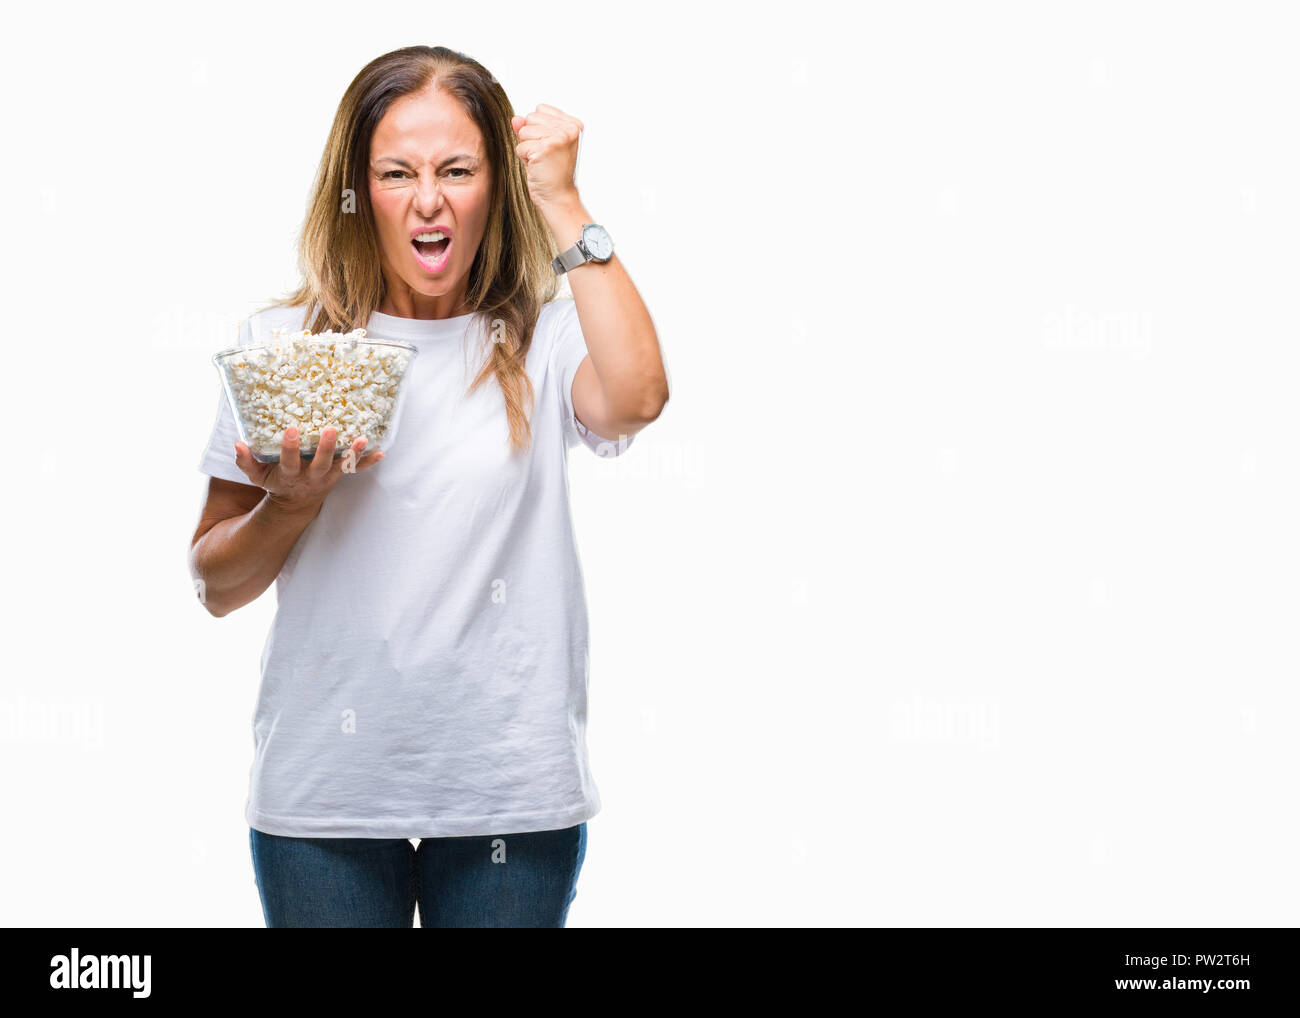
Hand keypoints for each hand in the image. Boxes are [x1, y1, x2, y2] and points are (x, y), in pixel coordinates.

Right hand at [233, 426, 382, 512]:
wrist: (296, 503)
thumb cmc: (276, 482)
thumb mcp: (257, 476)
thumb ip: (246, 461)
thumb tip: (237, 443)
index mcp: (290, 474)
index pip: (289, 461)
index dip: (289, 447)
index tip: (290, 430)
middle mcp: (312, 476)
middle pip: (321, 464)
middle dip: (326, 448)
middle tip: (331, 429)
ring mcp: (328, 477)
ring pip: (343, 466)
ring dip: (354, 454)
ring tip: (363, 439)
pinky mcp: (340, 475)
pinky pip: (357, 470)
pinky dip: (369, 462)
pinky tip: (381, 451)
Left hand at [511, 104, 582, 208]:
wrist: (558, 197)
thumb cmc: (553, 173)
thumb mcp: (543, 144)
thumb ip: (530, 128)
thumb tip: (515, 118)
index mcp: (573, 125)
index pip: (540, 110)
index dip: (538, 128)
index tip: (550, 147)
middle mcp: (568, 129)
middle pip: (530, 118)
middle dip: (531, 137)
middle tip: (545, 156)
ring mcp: (558, 138)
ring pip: (523, 131)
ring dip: (527, 148)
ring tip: (541, 161)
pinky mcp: (544, 149)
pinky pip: (520, 146)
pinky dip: (524, 159)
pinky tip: (538, 167)